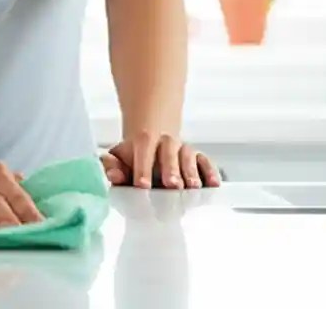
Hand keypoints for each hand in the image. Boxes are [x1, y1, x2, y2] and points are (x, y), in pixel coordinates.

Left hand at [100, 130, 221, 188]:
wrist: (153, 137)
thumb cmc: (134, 154)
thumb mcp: (119, 157)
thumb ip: (112, 166)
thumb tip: (113, 175)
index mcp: (144, 140)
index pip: (143, 153)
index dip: (142, 169)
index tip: (142, 185)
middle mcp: (165, 142)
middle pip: (168, 154)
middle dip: (170, 170)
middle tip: (171, 186)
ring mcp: (183, 149)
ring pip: (188, 158)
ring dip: (191, 172)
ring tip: (191, 187)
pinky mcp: (198, 157)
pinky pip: (206, 162)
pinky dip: (210, 172)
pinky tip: (213, 184)